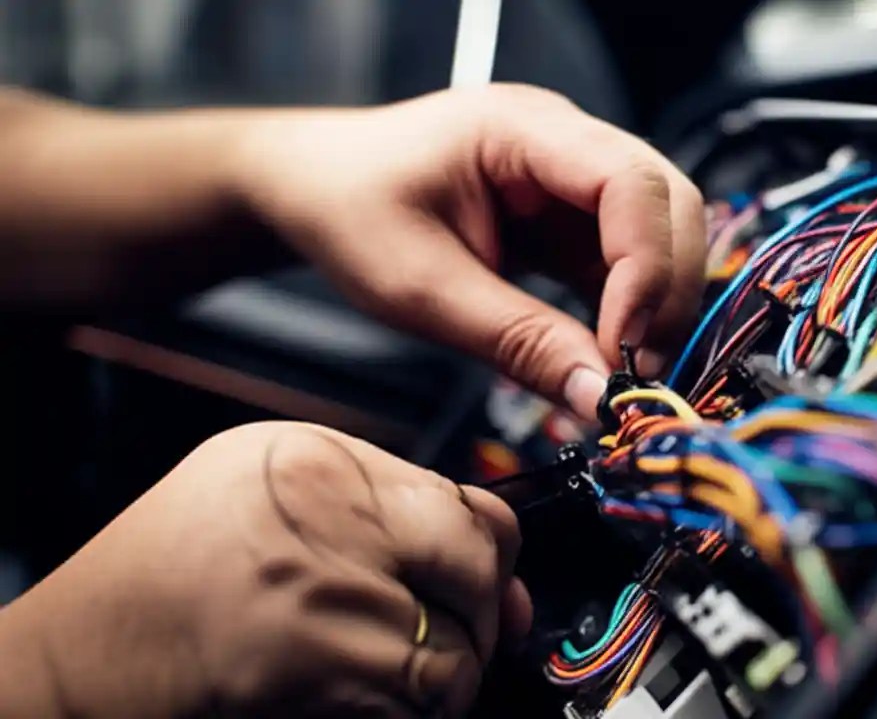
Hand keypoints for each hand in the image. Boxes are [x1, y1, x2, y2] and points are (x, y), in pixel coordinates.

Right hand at [0, 423, 527, 717]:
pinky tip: (361, 694)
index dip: (491, 554)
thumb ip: (391, 506)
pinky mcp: (322, 682)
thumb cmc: (176, 568)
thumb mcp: (276, 487)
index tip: (482, 576)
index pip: (474, 506)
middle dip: (480, 613)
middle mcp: (330, 522)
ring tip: (383, 665)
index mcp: (322, 464)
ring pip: (458, 655)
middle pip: (479, 572)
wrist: (91, 652)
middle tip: (447, 629)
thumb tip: (502, 564)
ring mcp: (327, 606)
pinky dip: (410, 711)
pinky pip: (418, 706)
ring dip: (442, 675)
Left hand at [234, 84, 706, 418]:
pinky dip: (628, 311)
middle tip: (639, 370)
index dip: (645, 268)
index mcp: (522, 129)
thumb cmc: (350, 210)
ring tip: (623, 371)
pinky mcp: (568, 216)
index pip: (629, 183)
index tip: (625, 348)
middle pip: (667, 203)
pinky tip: (606, 354)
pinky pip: (625, 261)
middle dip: (666, 290)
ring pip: (660, 233)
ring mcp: (570, 177)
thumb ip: (518, 341)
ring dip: (655, 304)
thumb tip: (600, 397)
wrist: (314, 188)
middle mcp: (562, 140)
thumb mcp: (423, 289)